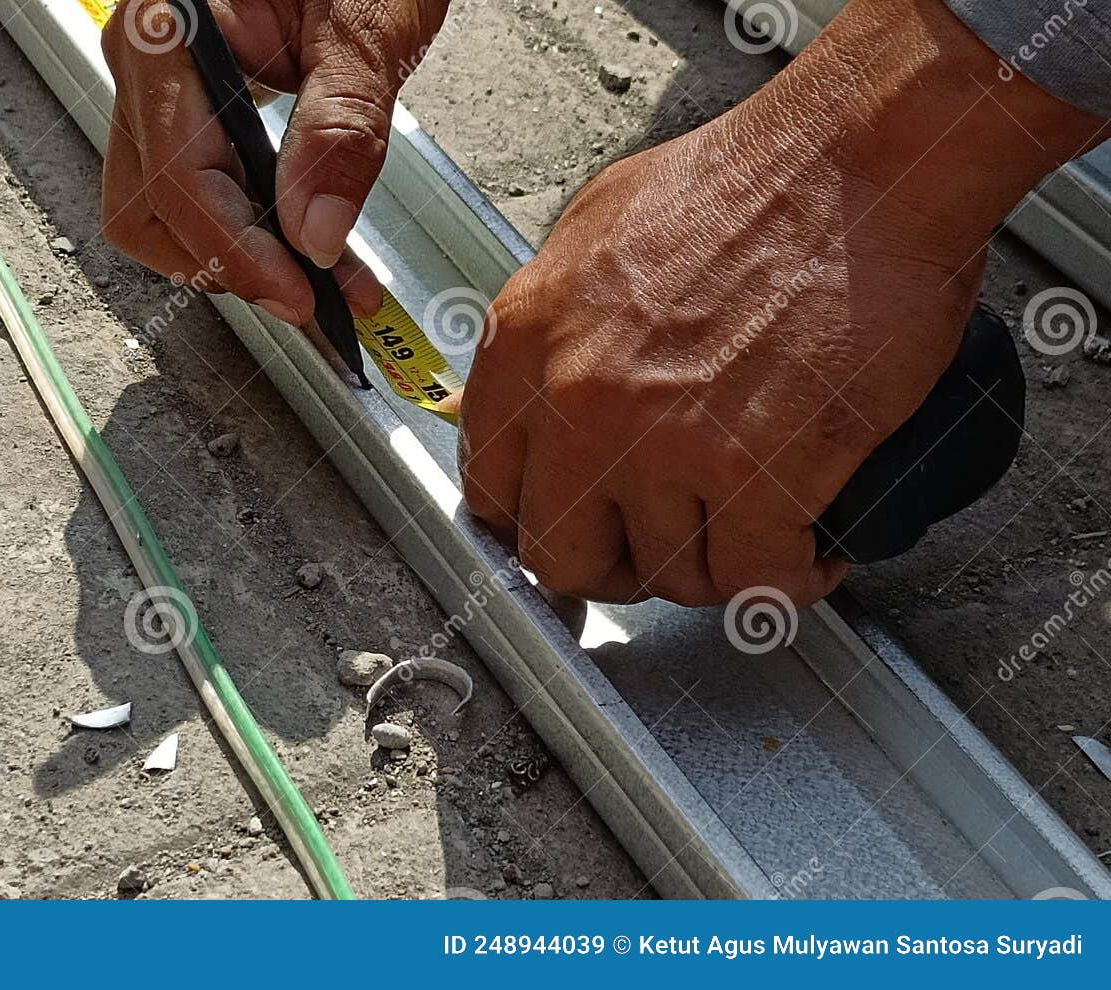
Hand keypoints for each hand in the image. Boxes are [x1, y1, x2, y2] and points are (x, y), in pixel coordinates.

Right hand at [99, 0, 449, 323]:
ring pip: (161, 209)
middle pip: (146, 207)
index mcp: (168, 28)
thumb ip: (341, 125)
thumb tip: (314, 230)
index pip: (176, 175)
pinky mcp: (191, 102)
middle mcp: (148, 60)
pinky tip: (305, 245)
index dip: (235, 251)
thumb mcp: (366, 22)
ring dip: (235, 257)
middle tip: (308, 297)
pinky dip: (246, 227)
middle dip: (224, 264)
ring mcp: (162, 85)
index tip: (297, 297)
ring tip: (321, 280)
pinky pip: (196, 184)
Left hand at [458, 0, 1103, 607]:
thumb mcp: (593, 236)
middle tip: (661, 545)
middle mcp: (580, 401)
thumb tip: (507, 400)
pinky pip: (753, 581)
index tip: (571, 530)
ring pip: (667, 579)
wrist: (858, 161)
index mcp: (527, 340)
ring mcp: (665, 443)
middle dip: (617, 566)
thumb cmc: (747, 183)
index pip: (490, 489)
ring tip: (745, 525)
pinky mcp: (758, 474)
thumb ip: (547, 333)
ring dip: (712, 566)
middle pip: (564, 558)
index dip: (536, 523)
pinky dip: (787, 578)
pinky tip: (803, 548)